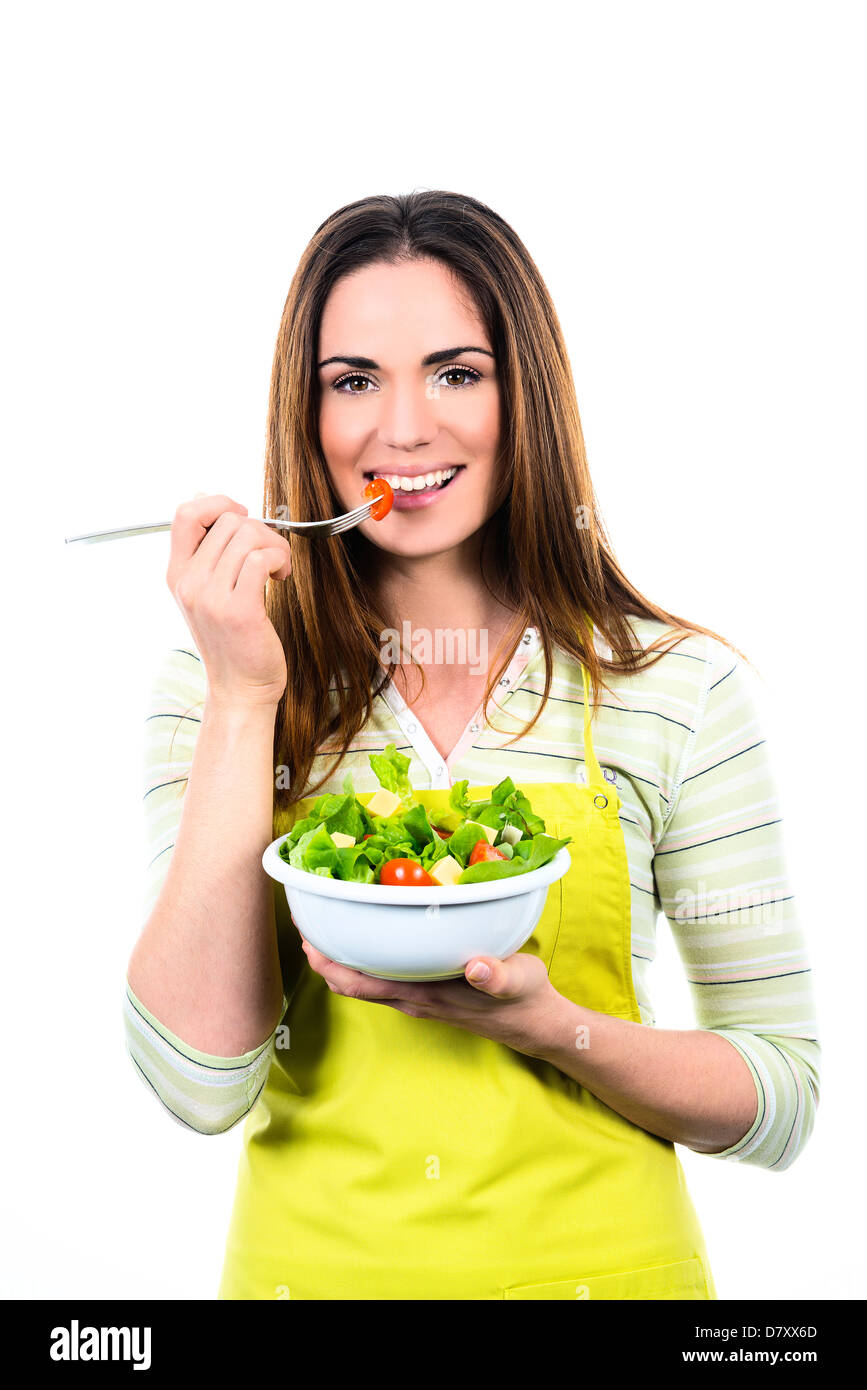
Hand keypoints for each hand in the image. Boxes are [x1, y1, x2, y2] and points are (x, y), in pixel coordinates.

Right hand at [166, 492, 292, 708]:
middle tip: (270, 556)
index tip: (242, 519)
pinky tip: (280, 577)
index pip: (185, 514)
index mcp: (178, 575)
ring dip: (274, 545)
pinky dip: (279, 560)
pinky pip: (261, 558)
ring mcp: (212, 597)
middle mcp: (189, 583)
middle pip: (228, 520)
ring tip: (277, 568)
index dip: (218, 503)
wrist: (240, 689)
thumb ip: (205, 550)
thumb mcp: (207, 593)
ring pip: (248, 534)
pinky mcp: (240, 611)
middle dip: (260, 529)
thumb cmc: (233, 640)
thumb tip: (203, 495)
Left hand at [298, 934, 561, 1058]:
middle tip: (307, 921)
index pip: (362, 984)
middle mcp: (413, 999)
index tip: (308, 936)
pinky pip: (384, 978)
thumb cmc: (524, 999)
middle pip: (353, 984)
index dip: (330, 964)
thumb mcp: (516, 981)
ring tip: (329, 925)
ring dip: (342, 959)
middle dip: (325, 957)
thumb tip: (474, 967)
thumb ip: (494, 976)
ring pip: (366, 982)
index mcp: (425, 995)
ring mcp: (418, 998)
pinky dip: (366, 959)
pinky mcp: (427, 992)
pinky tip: (371, 936)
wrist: (536, 1024)